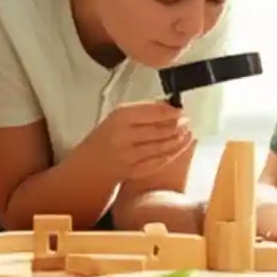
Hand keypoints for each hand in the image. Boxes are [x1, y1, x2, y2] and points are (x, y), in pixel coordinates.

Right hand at [74, 101, 193, 182]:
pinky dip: (172, 154)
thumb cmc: (106, 137)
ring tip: (187, 133)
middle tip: (187, 122)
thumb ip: (142, 111)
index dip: (170, 111)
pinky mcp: (134, 171)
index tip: (180, 110)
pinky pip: (159, 161)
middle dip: (177, 126)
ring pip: (161, 146)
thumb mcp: (118, 117)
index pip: (151, 112)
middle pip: (159, 130)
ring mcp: (128, 156)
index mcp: (119, 118)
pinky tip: (181, 147)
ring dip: (178, 139)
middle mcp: (123, 136)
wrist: (89, 165)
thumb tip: (169, 105)